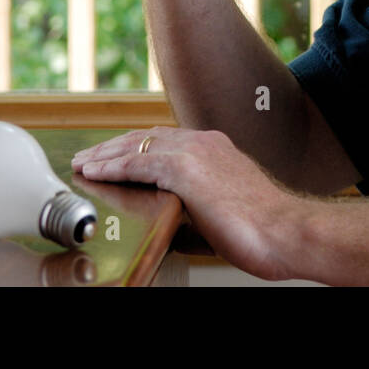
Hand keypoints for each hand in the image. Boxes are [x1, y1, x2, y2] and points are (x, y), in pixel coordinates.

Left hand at [71, 128, 303, 281]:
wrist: (286, 230)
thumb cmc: (265, 228)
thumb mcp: (226, 206)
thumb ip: (199, 202)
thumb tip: (176, 217)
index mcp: (215, 148)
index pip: (163, 141)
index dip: (133, 147)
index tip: (113, 155)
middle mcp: (203, 142)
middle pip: (144, 138)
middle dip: (112, 147)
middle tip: (88, 156)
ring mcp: (193, 153)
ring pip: (135, 147)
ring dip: (104, 154)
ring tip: (82, 163)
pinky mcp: (184, 170)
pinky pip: (136, 165)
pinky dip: (111, 167)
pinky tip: (94, 172)